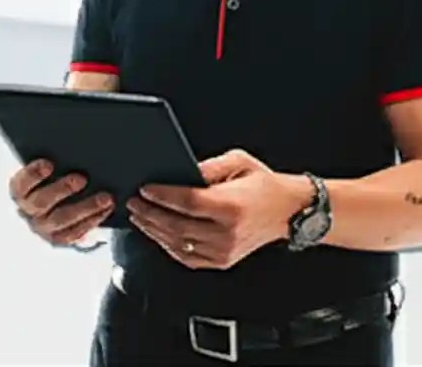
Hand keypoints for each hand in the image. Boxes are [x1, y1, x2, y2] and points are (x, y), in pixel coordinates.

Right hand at [10, 159, 113, 245]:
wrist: (56, 205)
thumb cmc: (52, 178)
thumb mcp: (47, 169)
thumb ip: (54, 161)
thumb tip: (69, 138)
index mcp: (20, 191)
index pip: (22, 183)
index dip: (34, 174)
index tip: (49, 164)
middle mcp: (28, 211)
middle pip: (42, 202)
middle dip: (62, 189)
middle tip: (81, 178)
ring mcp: (42, 227)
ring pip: (61, 219)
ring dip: (85, 208)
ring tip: (105, 198)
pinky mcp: (59, 238)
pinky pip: (75, 233)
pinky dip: (92, 221)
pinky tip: (106, 210)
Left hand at [126, 149, 307, 269]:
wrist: (289, 211)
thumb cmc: (263, 185)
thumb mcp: (238, 162)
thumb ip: (208, 166)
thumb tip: (180, 170)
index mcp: (231, 207)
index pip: (187, 202)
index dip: (162, 196)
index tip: (144, 189)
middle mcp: (227, 233)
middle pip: (177, 225)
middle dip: (149, 213)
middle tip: (133, 201)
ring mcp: (224, 251)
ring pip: (178, 244)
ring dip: (153, 230)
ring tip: (138, 216)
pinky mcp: (222, 261)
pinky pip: (187, 257)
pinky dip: (167, 245)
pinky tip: (156, 232)